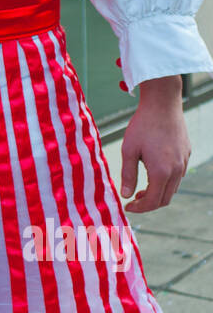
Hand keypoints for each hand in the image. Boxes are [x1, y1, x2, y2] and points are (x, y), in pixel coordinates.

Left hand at [121, 75, 189, 212]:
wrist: (163, 104)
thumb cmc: (143, 125)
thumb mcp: (129, 150)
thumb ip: (128, 175)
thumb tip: (125, 195)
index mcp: (162, 172)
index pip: (152, 202)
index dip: (139, 208)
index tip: (128, 206)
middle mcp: (177, 170)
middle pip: (165, 199)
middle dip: (148, 204)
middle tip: (133, 199)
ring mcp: (184, 162)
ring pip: (173, 188)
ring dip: (158, 193)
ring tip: (142, 188)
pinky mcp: (187, 154)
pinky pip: (178, 176)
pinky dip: (166, 182)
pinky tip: (154, 172)